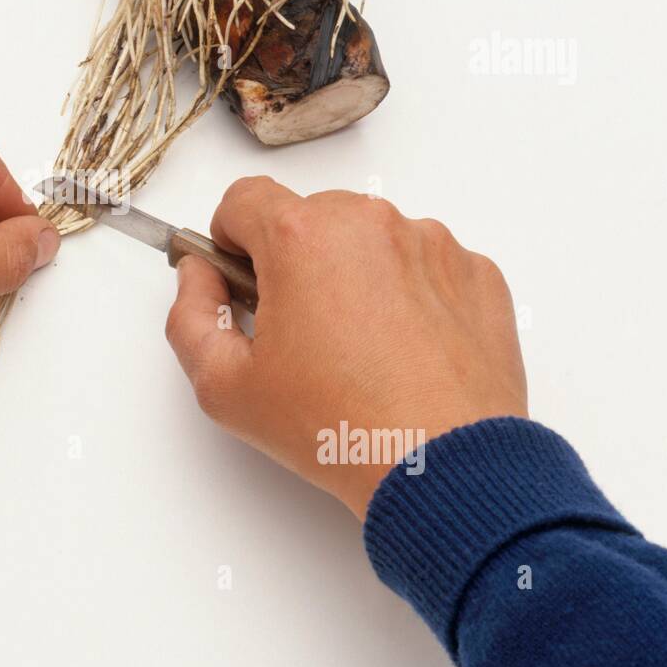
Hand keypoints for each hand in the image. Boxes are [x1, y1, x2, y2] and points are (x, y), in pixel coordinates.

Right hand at [164, 179, 527, 518]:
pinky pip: (426, 266)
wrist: (443, 467)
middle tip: (301, 335)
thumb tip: (200, 275)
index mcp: (301, 236)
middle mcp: (370, 222)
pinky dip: (411, 296)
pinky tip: (406, 353)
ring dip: (355, 276)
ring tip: (362, 351)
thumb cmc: (337, 428)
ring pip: (371, 240)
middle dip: (295, 261)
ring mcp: (431, 244)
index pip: (244, 200)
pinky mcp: (476, 274)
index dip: (232, 240)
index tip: (243, 283)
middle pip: (310, 217)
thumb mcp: (224, 386)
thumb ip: (190, 315)